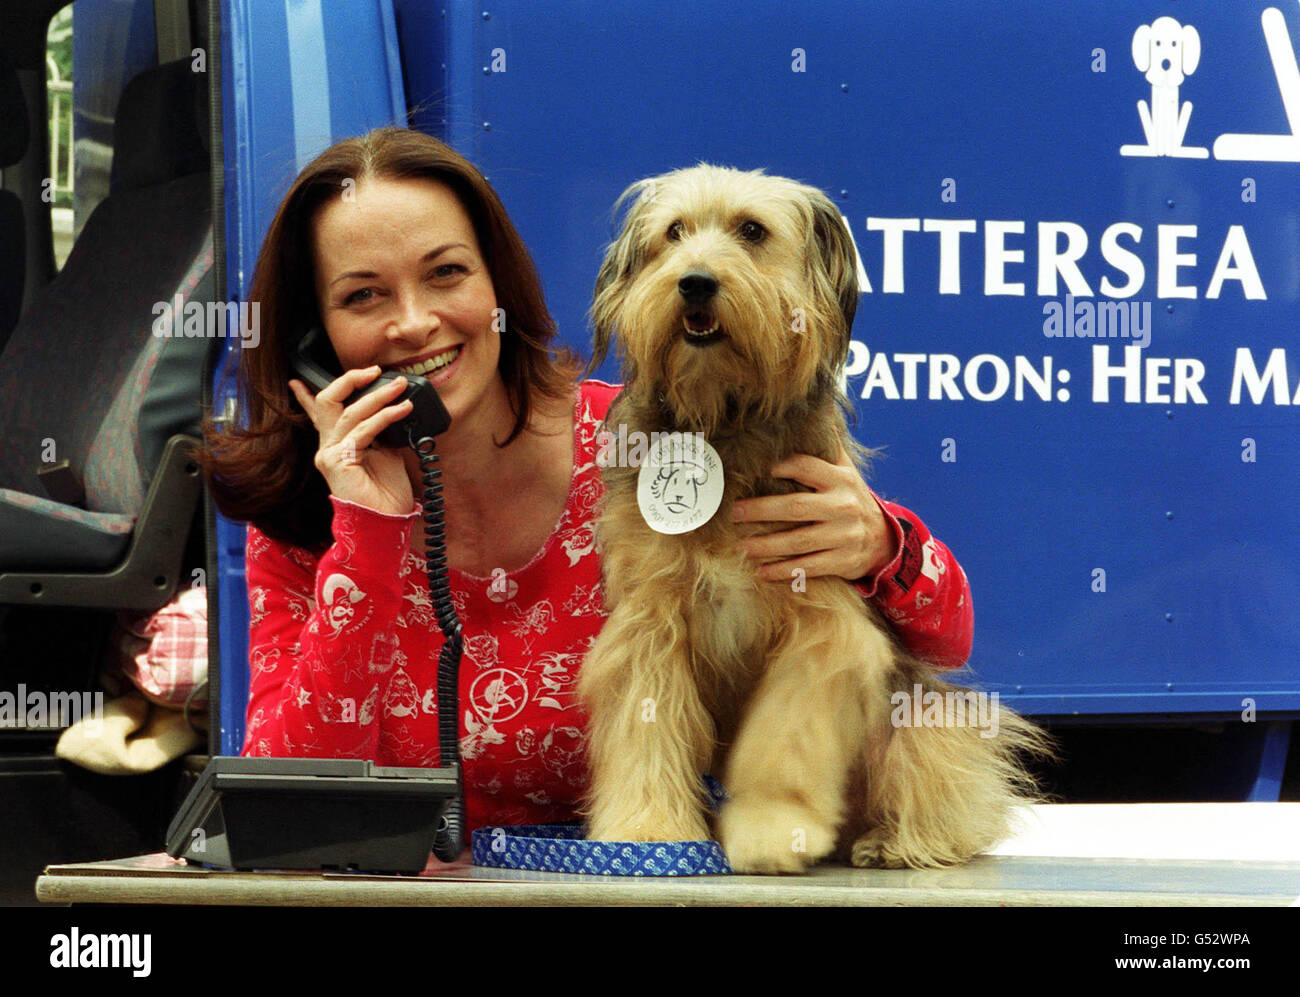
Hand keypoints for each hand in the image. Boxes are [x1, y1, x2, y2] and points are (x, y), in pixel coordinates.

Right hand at [288, 366, 415, 515]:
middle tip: (376, 370)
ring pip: (349, 412)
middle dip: (351, 380)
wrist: (386, 523)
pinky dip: (385, 417)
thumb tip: (392, 408)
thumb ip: (380, 431)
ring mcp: (330, 455)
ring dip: (379, 396)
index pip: (319, 414)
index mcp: (337, 445)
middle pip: (328, 402)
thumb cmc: (386, 494)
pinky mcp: (338, 462)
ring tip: (400, 387)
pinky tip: (402, 410)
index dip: (307, 395)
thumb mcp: (385, 453)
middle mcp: (328, 448)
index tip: (298, 379)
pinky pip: (362, 431)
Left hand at [729, 448, 894, 583]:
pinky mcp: (843, 561)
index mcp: (840, 479)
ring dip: (766, 545)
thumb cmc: (851, 499)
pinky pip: (808, 567)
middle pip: (796, 507)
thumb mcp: (846, 470)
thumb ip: (827, 444)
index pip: (806, 467)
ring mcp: (844, 535)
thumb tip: (817, 405)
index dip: (779, 467)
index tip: (753, 469)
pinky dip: (783, 571)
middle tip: (733, 512)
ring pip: (798, 541)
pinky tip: (761, 571)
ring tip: (739, 546)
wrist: (884, 539)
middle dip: (761, 510)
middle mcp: (843, 506)